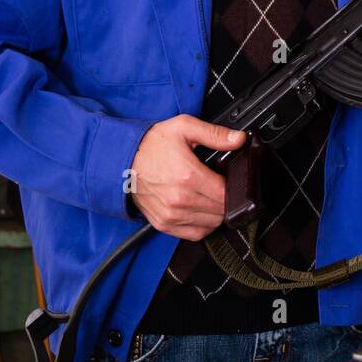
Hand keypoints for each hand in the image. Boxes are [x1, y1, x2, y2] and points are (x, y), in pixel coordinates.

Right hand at [128, 115, 244, 239]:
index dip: (234, 186)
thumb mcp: (184, 127)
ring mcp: (171, 215)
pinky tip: (202, 210)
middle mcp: (180, 200)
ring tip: (211, 196)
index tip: (229, 178)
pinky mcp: (164, 224)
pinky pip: (195, 234)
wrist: (122, 159)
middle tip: (220, 185)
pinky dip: (204, 225)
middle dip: (227, 198)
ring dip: (217, 213)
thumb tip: (239, 139)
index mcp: (188, 176)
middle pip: (221, 210)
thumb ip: (215, 134)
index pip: (227, 194)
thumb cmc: (151, 144)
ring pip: (211, 224)